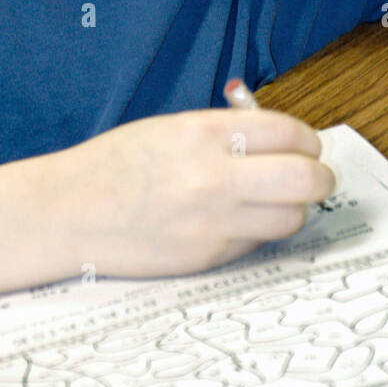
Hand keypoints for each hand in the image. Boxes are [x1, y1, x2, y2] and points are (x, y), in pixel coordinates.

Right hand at [53, 108, 333, 276]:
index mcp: (202, 133)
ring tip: (275, 200)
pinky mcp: (208, 257)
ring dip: (293, 208)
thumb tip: (282, 139)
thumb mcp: (171, 128)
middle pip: (306, 178)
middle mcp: (213, 177)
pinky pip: (258, 242)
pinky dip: (259, 230)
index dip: (307, 140)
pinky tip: (238, 220)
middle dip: (320, 176)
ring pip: (292, 217)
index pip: (290, 132)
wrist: (67, 213)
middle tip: (314, 176)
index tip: (305, 145)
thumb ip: (228, 131)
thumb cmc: (116, 165)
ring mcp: (212, 222)